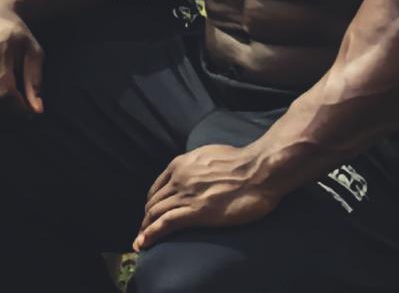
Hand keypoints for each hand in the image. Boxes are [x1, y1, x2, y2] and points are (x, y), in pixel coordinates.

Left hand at [134, 143, 281, 249]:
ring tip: (140, 242)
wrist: (258, 171)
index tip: (151, 214)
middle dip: (146, 218)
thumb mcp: (209, 155)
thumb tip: (196, 172)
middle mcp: (179, 178)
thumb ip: (196, 165)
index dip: (152, 202)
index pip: (158, 187)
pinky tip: (146, 242)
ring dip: (145, 229)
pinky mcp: (197, 212)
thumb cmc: (241, 163)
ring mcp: (186, 194)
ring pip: (156, 213)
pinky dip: (152, 234)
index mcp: (181, 163)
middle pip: (154, 201)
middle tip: (143, 232)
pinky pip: (166, 223)